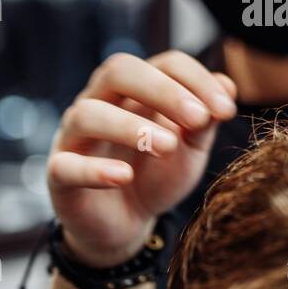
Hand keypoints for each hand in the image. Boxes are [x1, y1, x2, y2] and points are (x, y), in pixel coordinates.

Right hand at [46, 50, 236, 268]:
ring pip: (88, 114)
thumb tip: (228, 86)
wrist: (129, 224)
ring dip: (130, 127)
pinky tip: (124, 176)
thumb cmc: (159, 176)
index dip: (196, 80)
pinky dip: (94, 169)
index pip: (164, 63)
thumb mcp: (190, 150)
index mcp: (136, 90)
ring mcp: (75, 137)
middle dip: (161, 90)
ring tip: (167, 147)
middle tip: (198, 119)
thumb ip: (205, 121)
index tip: (226, 109)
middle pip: (118, 71)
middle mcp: (101, 102)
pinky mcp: (59, 175)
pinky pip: (66, 165)